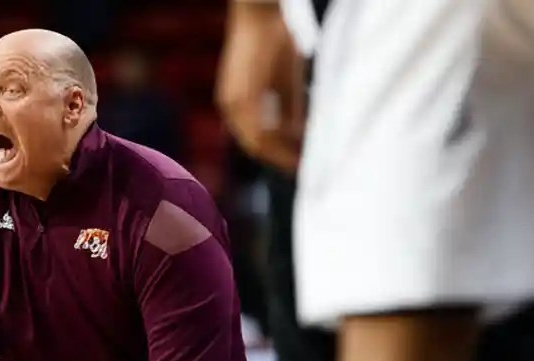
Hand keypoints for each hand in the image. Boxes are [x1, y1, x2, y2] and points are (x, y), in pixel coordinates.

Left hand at [216, 1, 302, 169]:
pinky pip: (258, 130)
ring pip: (255, 143)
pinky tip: (295, 148)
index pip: (256, 141)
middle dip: (280, 161)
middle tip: (303, 172)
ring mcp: (232, 102)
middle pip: (254, 147)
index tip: (299, 165)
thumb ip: (289, 111)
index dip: (278, 156)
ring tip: (303, 165)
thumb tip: (299, 136)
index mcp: (237, 104)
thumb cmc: (275, 38)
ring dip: (280, 156)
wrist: (260, 10)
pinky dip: (277, 143)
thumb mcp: (285, 81)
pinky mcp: (241, 95)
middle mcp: (229, 106)